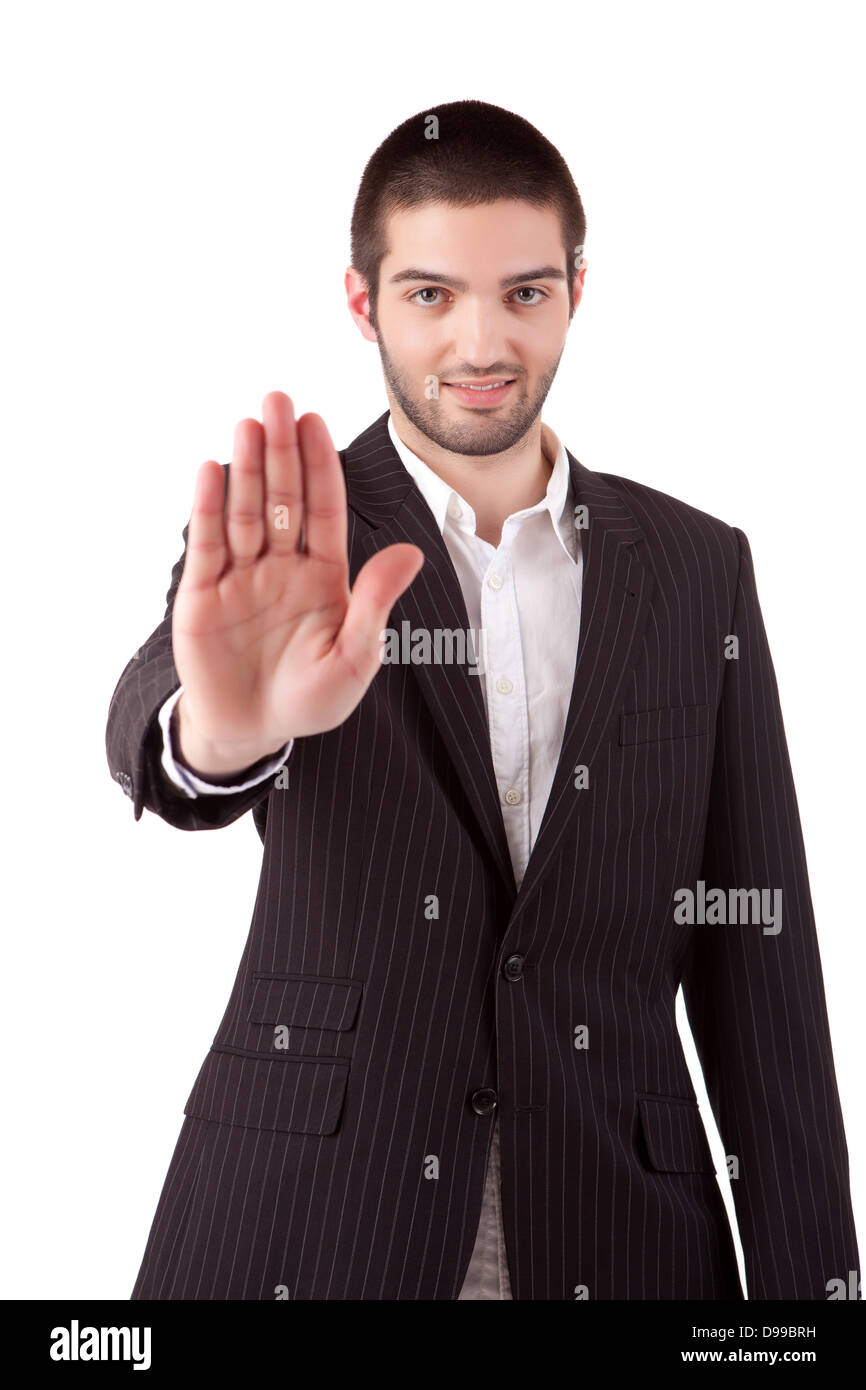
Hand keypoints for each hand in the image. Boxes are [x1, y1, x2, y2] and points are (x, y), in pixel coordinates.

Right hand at [171, 391, 423, 772]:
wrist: (252, 732)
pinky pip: (207, 545)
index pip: (322, 509)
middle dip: (282, 449)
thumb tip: (412, 553)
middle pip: (282, 498)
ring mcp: (240, 576)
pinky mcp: (203, 595)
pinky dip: (209, 507)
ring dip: (248, 468)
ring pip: (246, 512)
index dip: (320, 465)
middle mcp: (281, 566)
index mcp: (322, 575)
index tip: (315, 421)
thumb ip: (375, 603)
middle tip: (278, 399)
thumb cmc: (310, 700)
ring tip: (248, 423)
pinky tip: (213, 469)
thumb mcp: (355, 658)